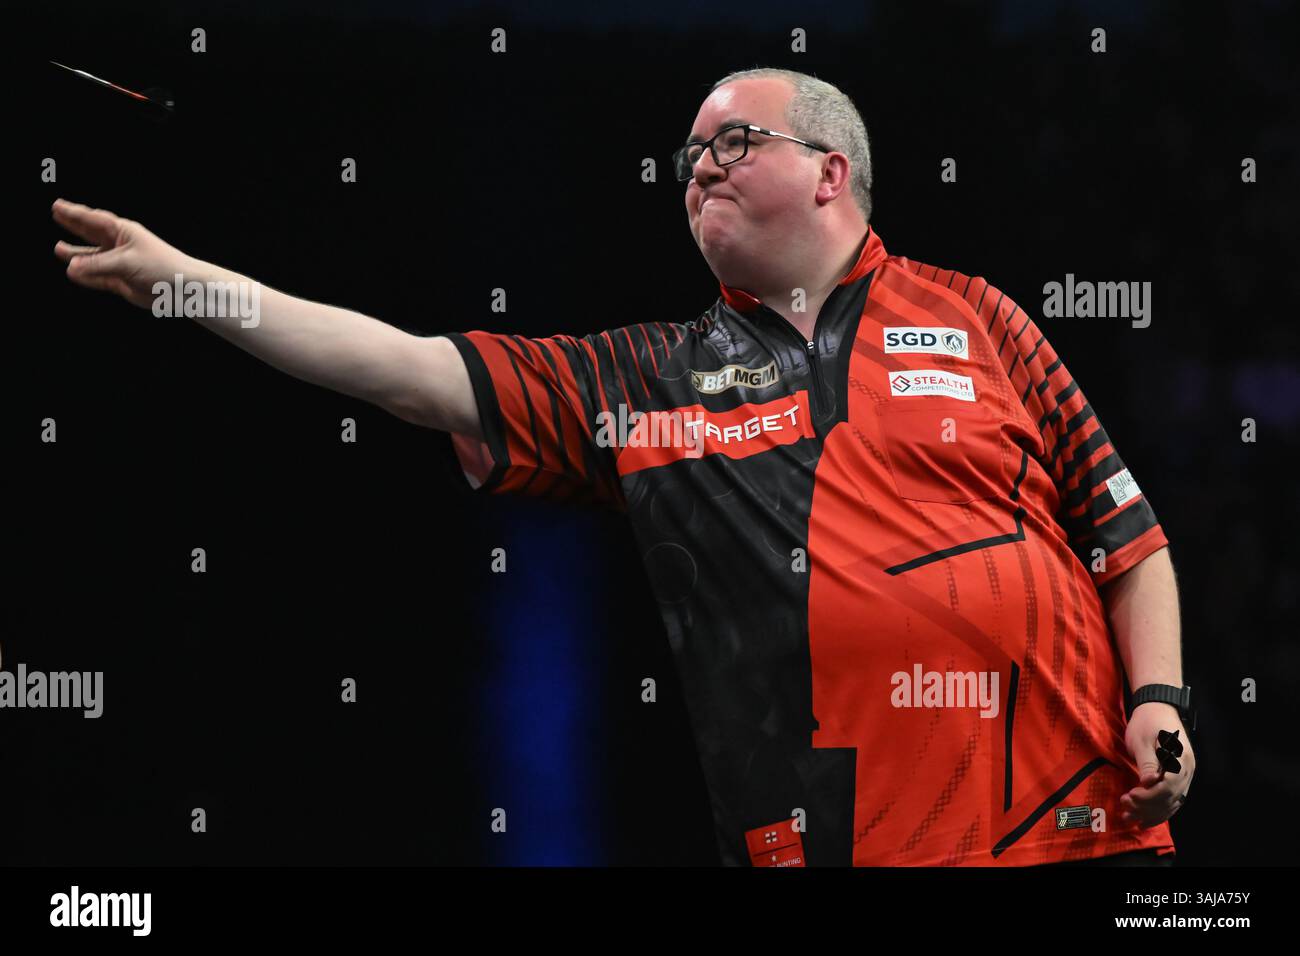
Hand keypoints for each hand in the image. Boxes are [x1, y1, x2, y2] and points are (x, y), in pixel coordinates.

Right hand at [52, 198, 191, 308]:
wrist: (182, 287)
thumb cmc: (161, 266)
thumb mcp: (126, 261)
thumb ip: (98, 265)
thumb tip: (72, 267)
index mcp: (123, 232)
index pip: (94, 219)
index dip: (75, 213)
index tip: (58, 205)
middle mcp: (120, 245)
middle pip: (91, 233)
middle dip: (74, 225)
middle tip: (57, 214)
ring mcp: (120, 263)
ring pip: (92, 257)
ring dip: (76, 254)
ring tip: (58, 249)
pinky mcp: (121, 281)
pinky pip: (97, 278)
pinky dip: (86, 276)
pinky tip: (73, 272)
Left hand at [1120, 701, 1194, 827]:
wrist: (1157, 707)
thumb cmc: (1147, 722)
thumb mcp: (1142, 740)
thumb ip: (1147, 762)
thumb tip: (1149, 783)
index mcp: (1179, 760)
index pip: (1167, 788)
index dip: (1148, 797)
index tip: (1130, 796)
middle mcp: (1187, 771)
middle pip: (1170, 798)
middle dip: (1146, 807)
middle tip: (1125, 806)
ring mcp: (1185, 775)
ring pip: (1172, 802)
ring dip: (1151, 813)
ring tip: (1130, 817)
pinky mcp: (1179, 778)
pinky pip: (1172, 800)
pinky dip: (1159, 811)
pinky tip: (1145, 819)